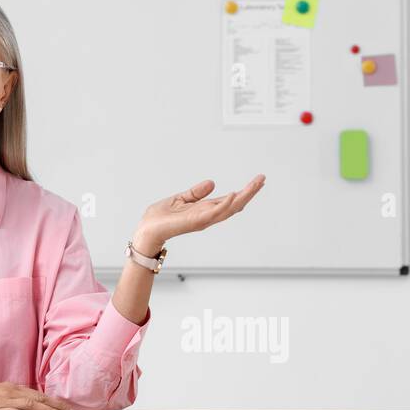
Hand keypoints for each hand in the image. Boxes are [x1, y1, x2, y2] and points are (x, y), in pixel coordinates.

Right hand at [0, 382, 78, 409]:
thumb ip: (9, 399)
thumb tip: (25, 407)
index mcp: (10, 387)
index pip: (39, 394)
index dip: (55, 402)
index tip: (69, 409)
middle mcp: (9, 391)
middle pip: (40, 398)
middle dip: (59, 407)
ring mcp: (1, 401)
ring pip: (31, 405)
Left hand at [133, 174, 265, 252]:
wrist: (147, 230)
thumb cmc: (160, 218)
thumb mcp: (180, 199)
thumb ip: (196, 192)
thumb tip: (212, 182)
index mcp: (205, 210)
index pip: (229, 200)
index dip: (244, 191)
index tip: (257, 181)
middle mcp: (207, 216)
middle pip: (235, 204)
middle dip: (250, 192)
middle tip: (262, 179)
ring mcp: (203, 219)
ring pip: (229, 208)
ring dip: (244, 196)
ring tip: (255, 184)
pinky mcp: (196, 221)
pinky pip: (215, 213)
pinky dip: (226, 204)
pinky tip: (235, 194)